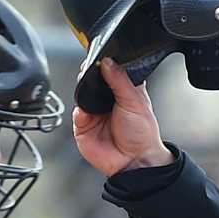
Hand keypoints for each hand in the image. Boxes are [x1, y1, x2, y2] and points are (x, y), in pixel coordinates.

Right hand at [72, 60, 168, 176]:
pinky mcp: (84, 127)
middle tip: (91, 69)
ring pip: (82, 95)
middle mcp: (106, 101)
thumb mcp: (134, 100)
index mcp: (122, 91)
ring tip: (89, 88)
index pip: (110, 71)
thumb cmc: (141, 134)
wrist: (135, 161)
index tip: (101, 56)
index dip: (105, 63)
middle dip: (90, 75)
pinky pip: (77, 114)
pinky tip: (86, 111)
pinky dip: (80, 111)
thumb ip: (120, 79)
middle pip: (93, 81)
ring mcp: (94, 113)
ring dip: (83, 91)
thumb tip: (107, 62)